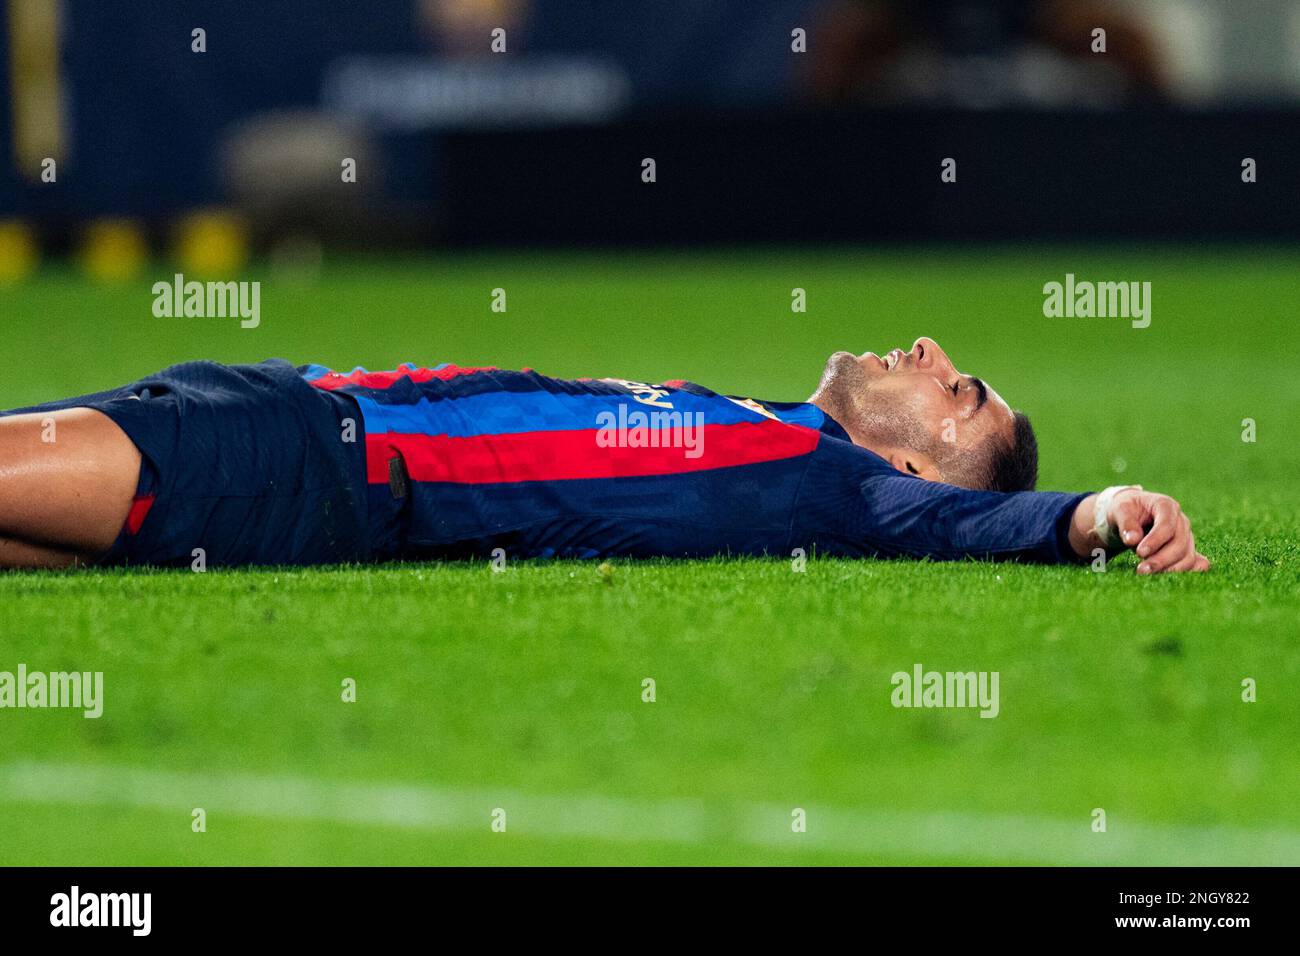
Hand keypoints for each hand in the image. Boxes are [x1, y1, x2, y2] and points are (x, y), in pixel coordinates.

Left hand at [1070, 489, 1210, 573]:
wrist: (1130, 514)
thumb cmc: (1125, 510)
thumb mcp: (1119, 510)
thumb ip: (1126, 523)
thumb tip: (1133, 540)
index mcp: (1166, 505)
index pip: (1167, 525)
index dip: (1155, 540)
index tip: (1140, 552)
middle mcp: (1181, 520)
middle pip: (1179, 544)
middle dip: (1161, 560)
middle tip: (1141, 570)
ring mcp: (1186, 535)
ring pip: (1187, 556)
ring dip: (1170, 569)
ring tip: (1148, 574)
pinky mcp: (1187, 549)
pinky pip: (1194, 563)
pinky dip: (1186, 572)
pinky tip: (1171, 578)